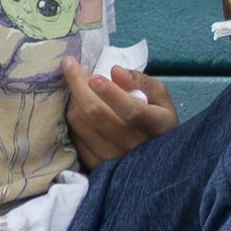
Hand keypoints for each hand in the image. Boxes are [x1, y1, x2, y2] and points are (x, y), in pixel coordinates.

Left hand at [64, 61, 179, 167]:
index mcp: (156, 125)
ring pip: (80, 123)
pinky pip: (74, 136)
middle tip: (70, 65)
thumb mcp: (161, 98)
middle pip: (96, 114)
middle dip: (77, 85)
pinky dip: (72, 117)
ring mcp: (113, 158)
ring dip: (73, 99)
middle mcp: (134, 145)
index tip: (93, 76)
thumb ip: (142, 81)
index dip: (111, 94)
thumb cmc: (157, 121)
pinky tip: (77, 107)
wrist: (154, 159)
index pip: (132, 111)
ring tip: (78, 86)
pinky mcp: (96, 165)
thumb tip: (115, 71)